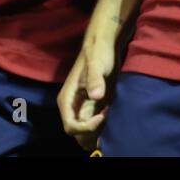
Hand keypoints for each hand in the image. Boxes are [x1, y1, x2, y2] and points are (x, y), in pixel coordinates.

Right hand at [57, 25, 119, 150]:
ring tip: (110, 113)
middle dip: (92, 132)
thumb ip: (94, 79)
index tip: (102, 115)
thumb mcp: (96, 64)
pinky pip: (94, 125)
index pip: (70, 126)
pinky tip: (111, 112)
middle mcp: (73, 107)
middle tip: (107, 115)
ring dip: (98, 131)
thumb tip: (96, 96)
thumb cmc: (98, 53)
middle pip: (78, 133)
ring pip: (86, 133)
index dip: (85, 128)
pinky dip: (102, 126)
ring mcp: (83, 108)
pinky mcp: (93, 106)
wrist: (104, 46)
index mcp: (67, 100)